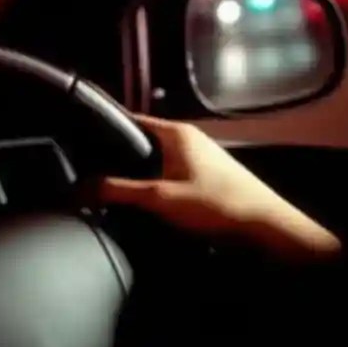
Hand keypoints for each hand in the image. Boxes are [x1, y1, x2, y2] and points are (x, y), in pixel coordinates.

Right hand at [99, 115, 339, 261]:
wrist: (264, 226)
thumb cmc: (218, 204)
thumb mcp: (159, 198)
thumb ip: (118, 191)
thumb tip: (83, 187)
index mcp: (177, 133)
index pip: (131, 120)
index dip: (106, 131)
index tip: (83, 144)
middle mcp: (189, 139)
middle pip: (143, 142)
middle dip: (120, 159)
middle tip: (95, 175)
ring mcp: (200, 157)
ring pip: (157, 161)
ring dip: (140, 176)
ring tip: (117, 192)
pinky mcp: (206, 176)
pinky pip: (171, 174)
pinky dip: (157, 185)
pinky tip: (148, 203)